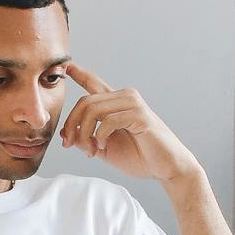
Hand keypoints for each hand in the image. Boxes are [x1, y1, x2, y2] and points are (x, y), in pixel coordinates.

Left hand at [57, 65, 199, 185]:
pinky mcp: (140, 115)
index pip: (94, 84)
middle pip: (85, 101)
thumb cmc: (140, 157)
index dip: (80, 74)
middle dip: (71, 125)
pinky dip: (99, 136)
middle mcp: (125, 97)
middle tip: (70, 145)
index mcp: (117, 103)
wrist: (167, 168)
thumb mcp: (105, 147)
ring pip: (92, 109)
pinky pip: (108, 120)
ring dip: (84, 133)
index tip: (67, 66)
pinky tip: (102, 146)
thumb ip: (87, 138)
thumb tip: (67, 133)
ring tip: (91, 151)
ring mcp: (133, 103)